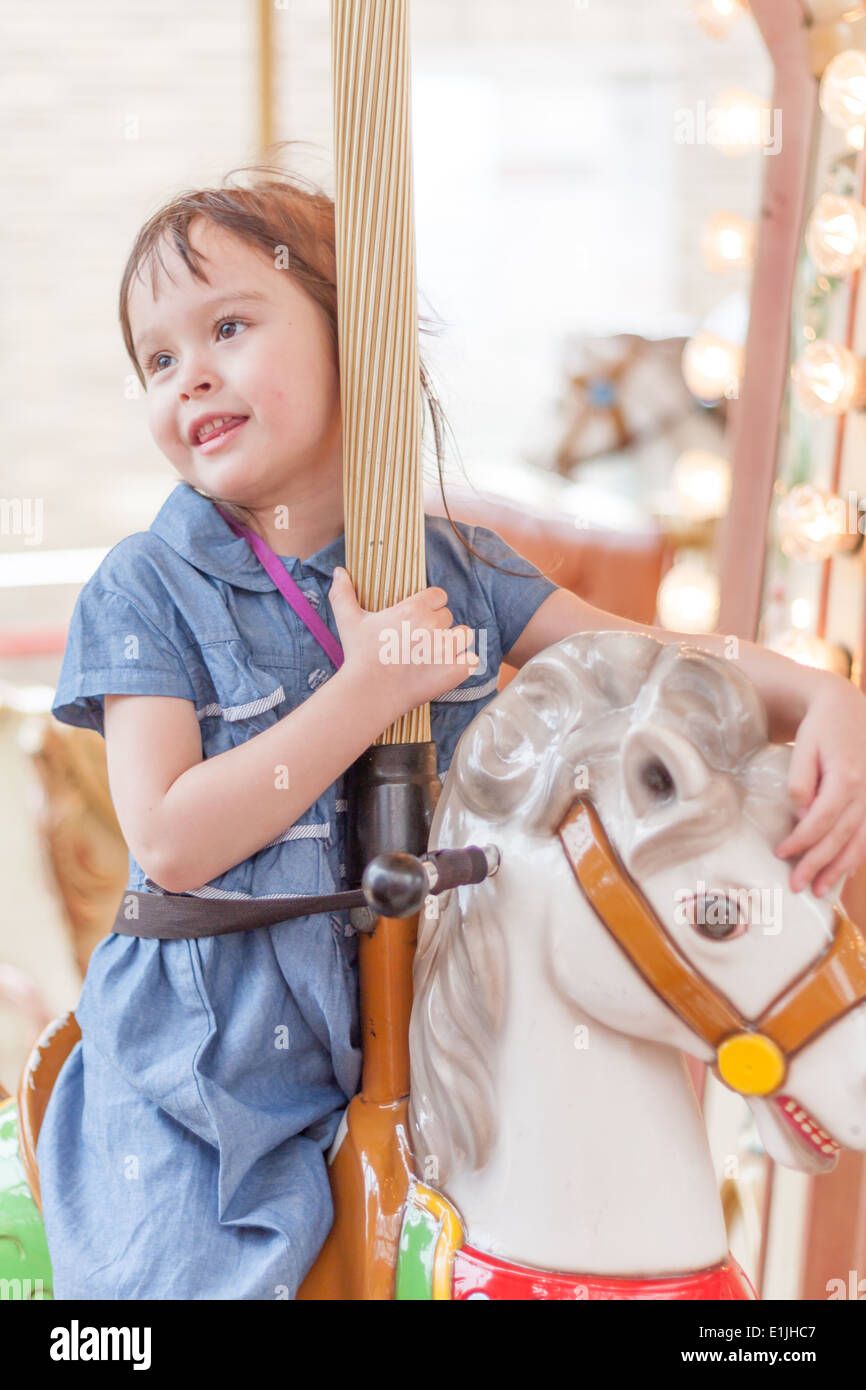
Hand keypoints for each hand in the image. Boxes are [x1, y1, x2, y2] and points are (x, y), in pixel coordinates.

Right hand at [328, 566, 479, 718]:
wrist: (369, 692)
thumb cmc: (359, 655)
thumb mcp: (348, 621)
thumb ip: (343, 593)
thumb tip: (339, 571)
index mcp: (413, 608)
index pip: (439, 595)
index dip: (431, 605)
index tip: (420, 618)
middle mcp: (433, 624)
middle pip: (448, 616)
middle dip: (438, 626)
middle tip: (420, 641)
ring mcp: (446, 648)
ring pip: (464, 635)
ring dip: (454, 642)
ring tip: (437, 653)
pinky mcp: (454, 670)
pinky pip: (472, 660)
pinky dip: (464, 664)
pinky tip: (449, 668)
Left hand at [774, 674, 865, 895]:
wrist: (848, 709)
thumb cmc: (821, 727)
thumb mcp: (806, 746)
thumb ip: (801, 781)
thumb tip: (801, 813)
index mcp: (847, 778)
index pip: (822, 820)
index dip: (802, 840)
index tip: (781, 854)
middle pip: (841, 837)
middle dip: (818, 864)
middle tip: (797, 886)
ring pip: (859, 842)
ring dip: (839, 869)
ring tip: (820, 890)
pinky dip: (856, 857)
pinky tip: (844, 874)